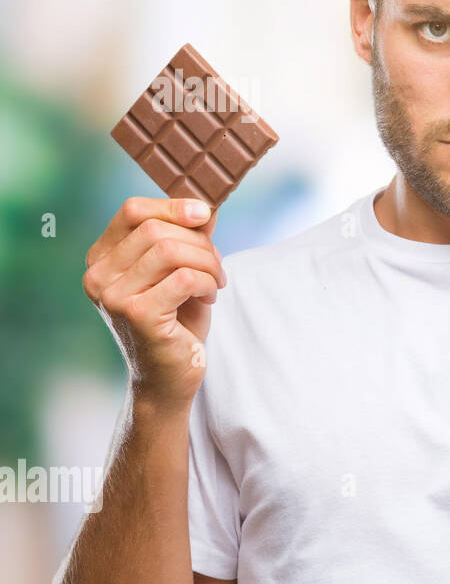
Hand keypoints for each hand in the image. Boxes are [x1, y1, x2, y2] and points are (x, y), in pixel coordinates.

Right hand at [82, 197, 226, 414]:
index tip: (206, 215)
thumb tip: (206, 207)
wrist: (170, 376)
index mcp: (102, 258)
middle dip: (200, 243)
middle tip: (217, 267)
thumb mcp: (182, 271)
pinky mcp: (136, 314)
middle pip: (157, 230)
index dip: (173, 206)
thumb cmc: (177, 323)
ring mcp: (112, 296)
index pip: (133, 210)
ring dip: (208, 263)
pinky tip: (209, 297)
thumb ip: (188, 238)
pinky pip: (185, 278)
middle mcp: (98, 275)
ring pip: (171, 251)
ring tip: (215, 283)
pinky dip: (208, 283)